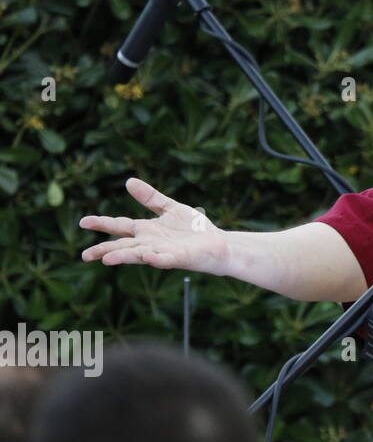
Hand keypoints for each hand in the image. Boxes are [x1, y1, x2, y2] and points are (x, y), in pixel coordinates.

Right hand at [80, 177, 231, 274]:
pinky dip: (158, 259)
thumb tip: (129, 181)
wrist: (219, 244)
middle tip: (85, 255)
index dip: (102, 223)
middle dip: (104, 250)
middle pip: (123, 246)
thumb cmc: (194, 229)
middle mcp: (151, 243)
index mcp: (147, 230)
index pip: (120, 226)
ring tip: (107, 259)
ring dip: (124, 257)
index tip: (83, 221)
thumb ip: (151, 198)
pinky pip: (167, 260)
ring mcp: (164, 252)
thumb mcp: (170, 208)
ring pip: (140, 255)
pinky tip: (149, 257)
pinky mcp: (180, 259)